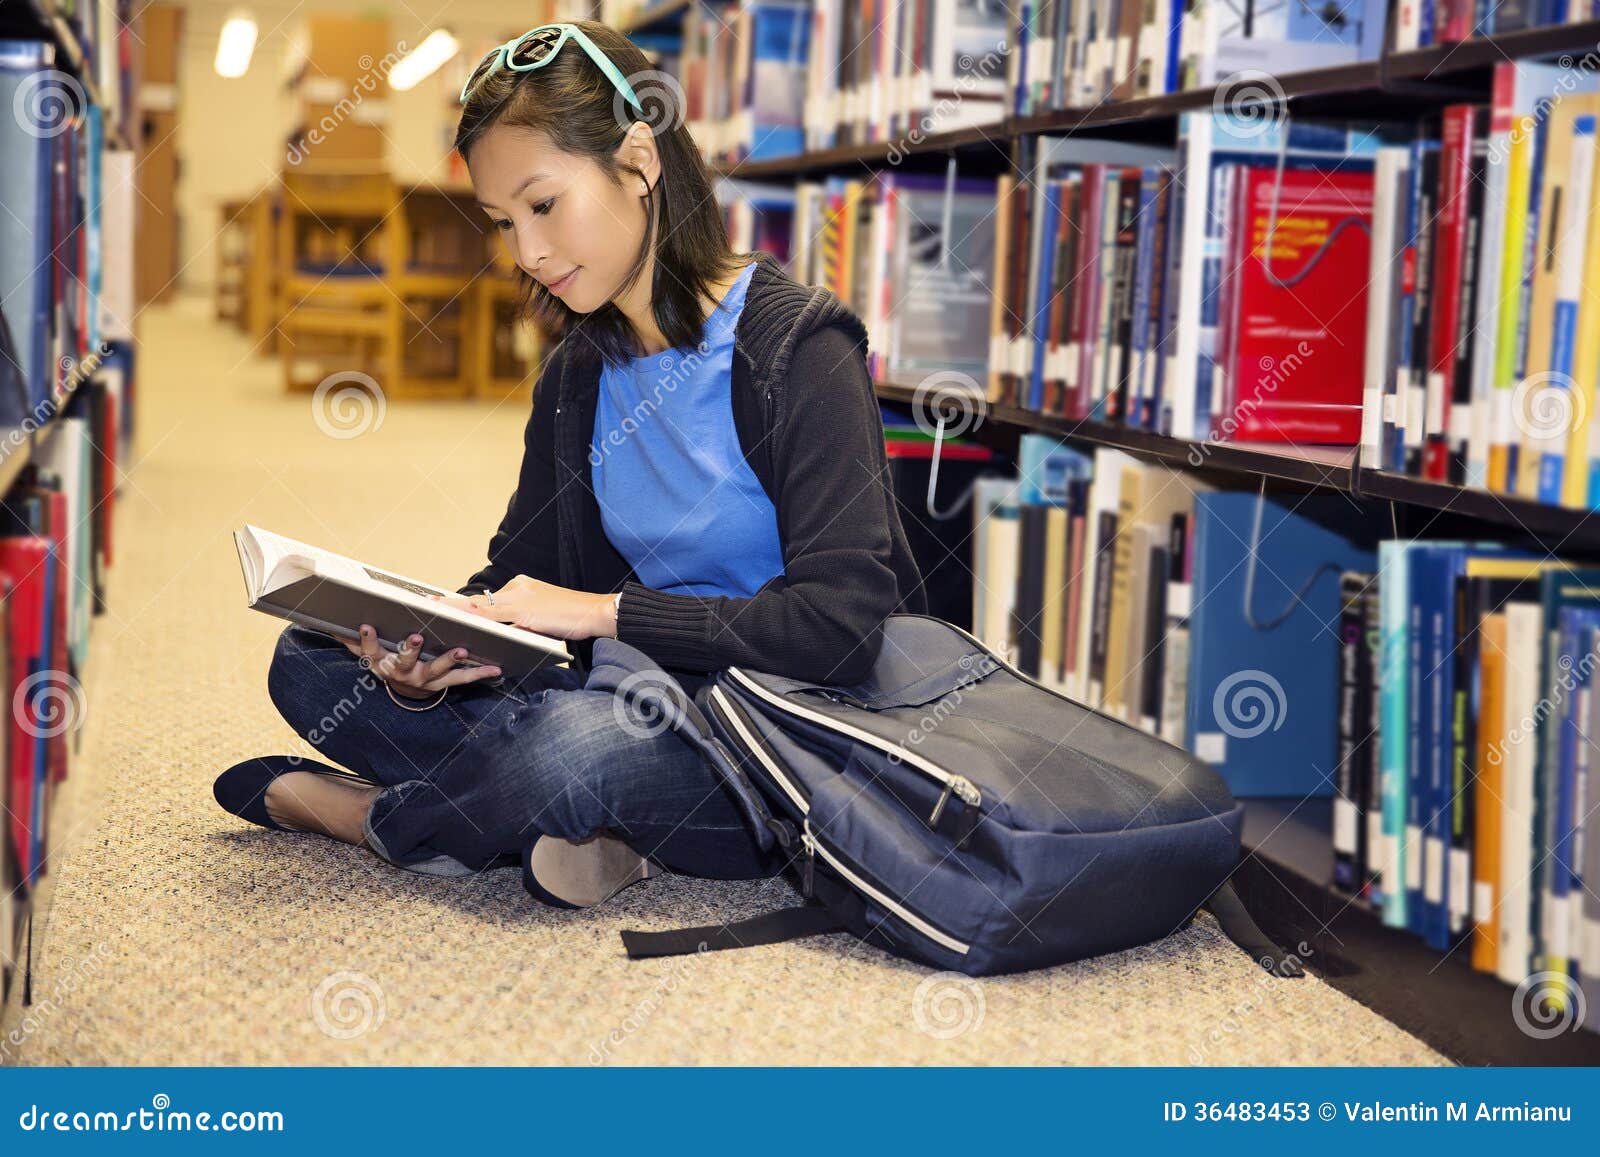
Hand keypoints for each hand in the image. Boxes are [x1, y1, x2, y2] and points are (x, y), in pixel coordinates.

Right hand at [340, 624, 502, 696]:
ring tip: (461, 650)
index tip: (366, 626)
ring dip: (449, 660)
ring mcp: (425, 680)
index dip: (367, 640)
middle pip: (405, 662)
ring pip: (437, 670)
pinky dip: (479, 674)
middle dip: (410, 650)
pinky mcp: (444, 683)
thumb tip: (330, 624)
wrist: (404, 690)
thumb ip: (353, 639)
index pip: (370, 651)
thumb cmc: (388, 662)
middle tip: (416, 638)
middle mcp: (403, 673)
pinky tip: (495, 669)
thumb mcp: (369, 653)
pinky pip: (463, 679)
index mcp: (382, 663)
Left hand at [429, 576, 616, 640]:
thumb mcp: (541, 617)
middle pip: (476, 600)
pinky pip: (493, 619)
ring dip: (455, 613)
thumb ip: (520, 621)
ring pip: (479, 607)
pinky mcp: (525, 613)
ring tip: (432, 614)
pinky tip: (460, 627)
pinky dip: (475, 622)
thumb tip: (499, 633)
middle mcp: (516, 589)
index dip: (460, 604)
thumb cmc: (573, 618)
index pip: (484, 599)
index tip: (438, 604)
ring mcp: (519, 599)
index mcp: (520, 588)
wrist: (598, 612)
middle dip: (449, 605)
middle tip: (424, 606)